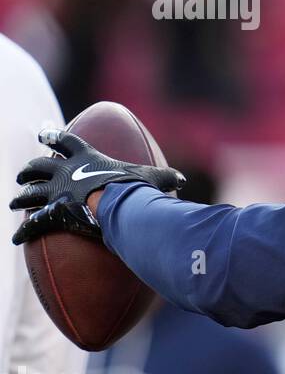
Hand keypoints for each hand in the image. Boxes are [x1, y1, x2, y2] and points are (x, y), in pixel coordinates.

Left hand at [8, 129, 185, 244]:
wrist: (118, 203)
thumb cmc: (134, 188)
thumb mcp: (152, 177)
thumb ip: (164, 177)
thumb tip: (180, 180)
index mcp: (85, 158)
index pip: (66, 141)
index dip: (54, 137)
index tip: (44, 134)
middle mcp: (65, 172)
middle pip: (39, 167)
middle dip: (29, 171)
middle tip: (22, 175)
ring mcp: (56, 192)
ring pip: (30, 193)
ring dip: (21, 198)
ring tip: (14, 203)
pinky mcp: (53, 213)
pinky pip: (33, 224)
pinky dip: (24, 232)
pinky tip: (16, 239)